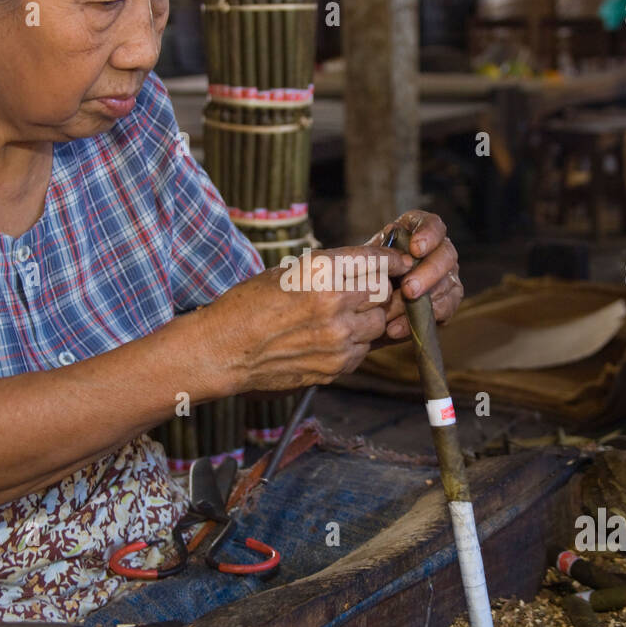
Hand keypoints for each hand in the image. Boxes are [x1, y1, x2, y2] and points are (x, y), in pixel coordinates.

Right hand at [197, 245, 414, 395]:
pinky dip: (355, 343)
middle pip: (383, 293)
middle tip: (371, 290)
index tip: (400, 261)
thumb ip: (329, 271)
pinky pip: (363, 351)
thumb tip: (366, 267)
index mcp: (321, 272)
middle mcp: (334, 304)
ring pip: (378, 324)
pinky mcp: (336, 367)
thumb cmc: (249, 305)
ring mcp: (338, 339)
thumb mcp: (288, 273)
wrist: (224, 350)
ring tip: (345, 317)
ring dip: (369, 318)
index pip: (375, 261)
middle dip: (380, 290)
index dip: (392, 259)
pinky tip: (332, 338)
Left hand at [365, 209, 463, 341]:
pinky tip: (396, 329)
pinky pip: (444, 309)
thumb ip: (378, 257)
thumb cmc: (364, 273)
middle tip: (408, 289)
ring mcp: (446, 275)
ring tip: (395, 314)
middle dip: (428, 273)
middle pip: (446, 255)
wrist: (363, 301)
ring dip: (424, 301)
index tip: (416, 249)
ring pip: (448, 284)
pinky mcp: (447, 300)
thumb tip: (391, 262)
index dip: (429, 235)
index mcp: (418, 231)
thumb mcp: (365, 261)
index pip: (434, 225)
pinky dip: (420, 321)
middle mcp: (438, 250)